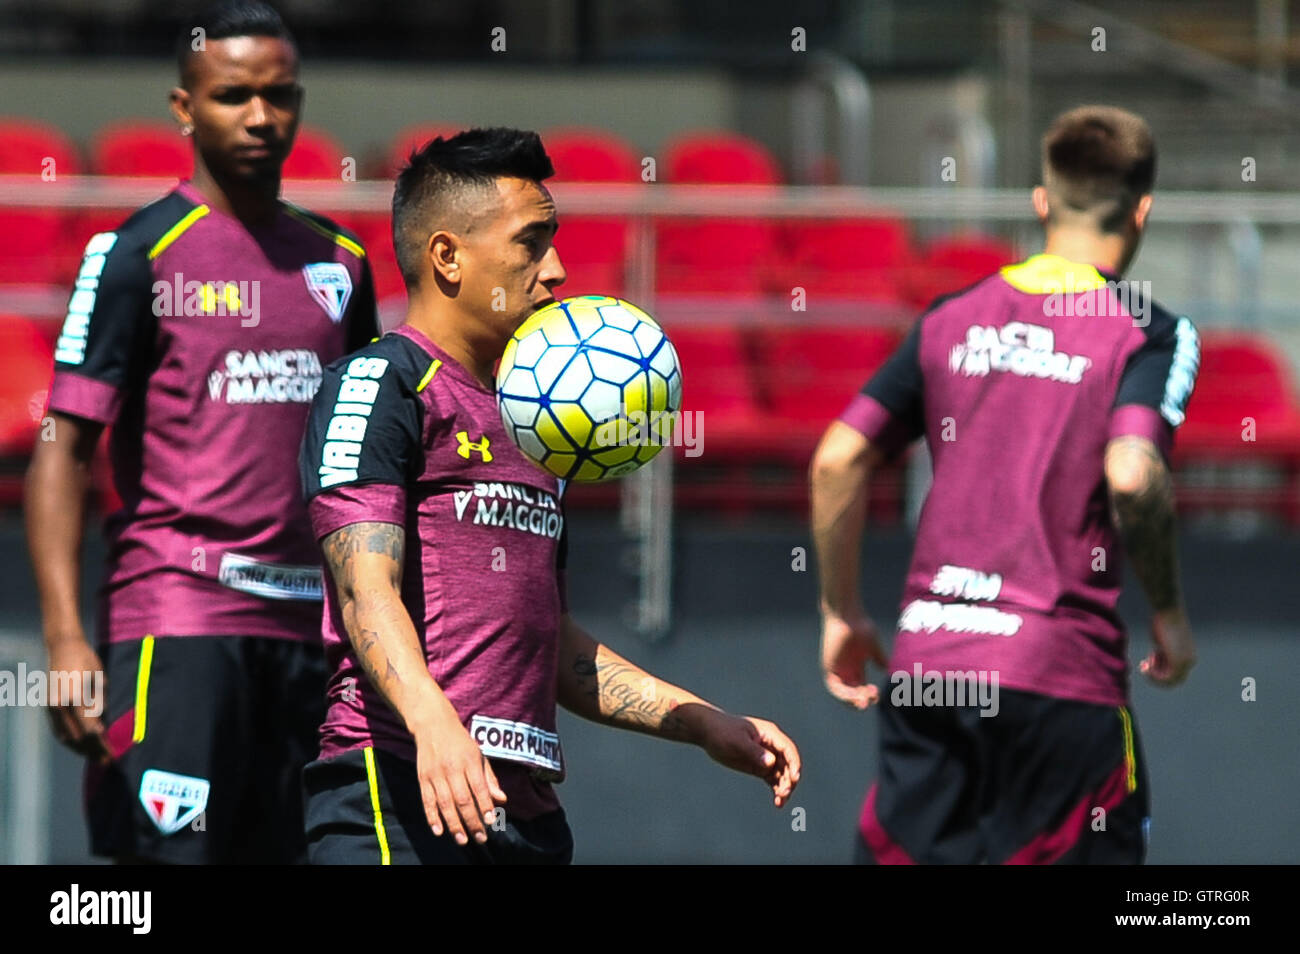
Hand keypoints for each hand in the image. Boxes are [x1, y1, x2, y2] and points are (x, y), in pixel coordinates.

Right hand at [45, 637, 109, 763]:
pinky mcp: (48, 707)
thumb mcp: (100, 680)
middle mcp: (60, 705)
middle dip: (92, 750)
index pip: (90, 729)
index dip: (101, 744)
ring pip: (66, 737)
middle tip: (106, 761)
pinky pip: (58, 730)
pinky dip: (69, 741)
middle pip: (78, 737)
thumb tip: (103, 726)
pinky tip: (80, 747)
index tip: (112, 753)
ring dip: (80, 749)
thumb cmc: (87, 660)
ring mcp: (52, 707)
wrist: (63, 647)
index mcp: (75, 698)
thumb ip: (100, 703)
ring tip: (94, 757)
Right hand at [412, 713, 507, 846]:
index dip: (485, 805)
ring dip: (454, 824)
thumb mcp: (479, 755)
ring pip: (445, 803)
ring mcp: (435, 774)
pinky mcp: (422, 778)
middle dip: (472, 821)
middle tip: (480, 838)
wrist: (433, 725)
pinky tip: (439, 831)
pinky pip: (427, 801)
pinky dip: (432, 817)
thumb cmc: (461, 743)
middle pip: (462, 799)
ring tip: (462, 840)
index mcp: (469, 761)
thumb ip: (489, 779)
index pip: (478, 787)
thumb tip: (502, 799)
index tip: (491, 822)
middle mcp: (452, 768)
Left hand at [697, 711, 801, 806]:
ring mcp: (767, 758)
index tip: (795, 778)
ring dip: (784, 788)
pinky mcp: (760, 768)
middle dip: (789, 779)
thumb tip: (771, 763)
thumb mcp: (736, 741)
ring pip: (783, 775)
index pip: (788, 749)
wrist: (709, 733)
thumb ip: (753, 751)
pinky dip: (777, 791)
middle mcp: (772, 746)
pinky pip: (773, 780)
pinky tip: (778, 803)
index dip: (794, 763)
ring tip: (780, 802)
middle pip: (788, 764)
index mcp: (770, 734)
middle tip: (783, 794)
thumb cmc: (722, 732)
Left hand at [821, 611, 887, 708]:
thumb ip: (879, 659)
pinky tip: (854, 696)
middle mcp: (845, 670)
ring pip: (842, 693)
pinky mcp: (828, 667)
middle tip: (871, 700)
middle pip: (853, 693)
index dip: (869, 695)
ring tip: (863, 703)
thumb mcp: (873, 647)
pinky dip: (844, 694)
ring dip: (852, 700)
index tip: (877, 695)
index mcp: (856, 666)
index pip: (861, 688)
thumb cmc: (860, 627)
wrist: (846, 616)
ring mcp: (836, 669)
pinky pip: (834, 687)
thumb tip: (886, 669)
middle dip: (862, 700)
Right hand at [1140, 610, 1195, 686]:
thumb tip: (1158, 658)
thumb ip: (1163, 651)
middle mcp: (1190, 661)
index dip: (1159, 672)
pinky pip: (1167, 679)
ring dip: (1154, 675)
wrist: (1168, 609)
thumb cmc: (1163, 620)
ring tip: (1145, 662)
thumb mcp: (1163, 639)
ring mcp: (1185, 662)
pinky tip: (1146, 665)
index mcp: (1189, 656)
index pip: (1175, 674)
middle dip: (1156, 676)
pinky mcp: (1178, 660)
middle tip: (1143, 664)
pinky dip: (1154, 676)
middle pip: (1173, 681)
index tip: (1147, 660)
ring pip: (1169, 681)